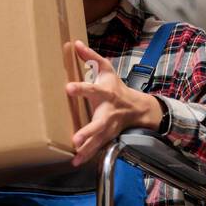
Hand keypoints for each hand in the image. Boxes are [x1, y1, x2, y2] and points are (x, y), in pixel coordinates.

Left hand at [67, 39, 162, 167]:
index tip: (68, 88)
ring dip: (87, 149)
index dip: (81, 88)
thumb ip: (91, 57)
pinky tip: (76, 162)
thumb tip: (75, 43)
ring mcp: (109, 127)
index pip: (92, 89)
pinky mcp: (107, 137)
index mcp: (106, 93)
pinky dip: (88, 156)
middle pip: (98, 123)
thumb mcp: (106, 69)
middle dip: (88, 132)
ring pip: (98, 140)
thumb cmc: (116, 87)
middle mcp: (108, 112)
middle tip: (76, 139)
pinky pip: (97, 147)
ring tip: (75, 157)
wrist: (137, 108)